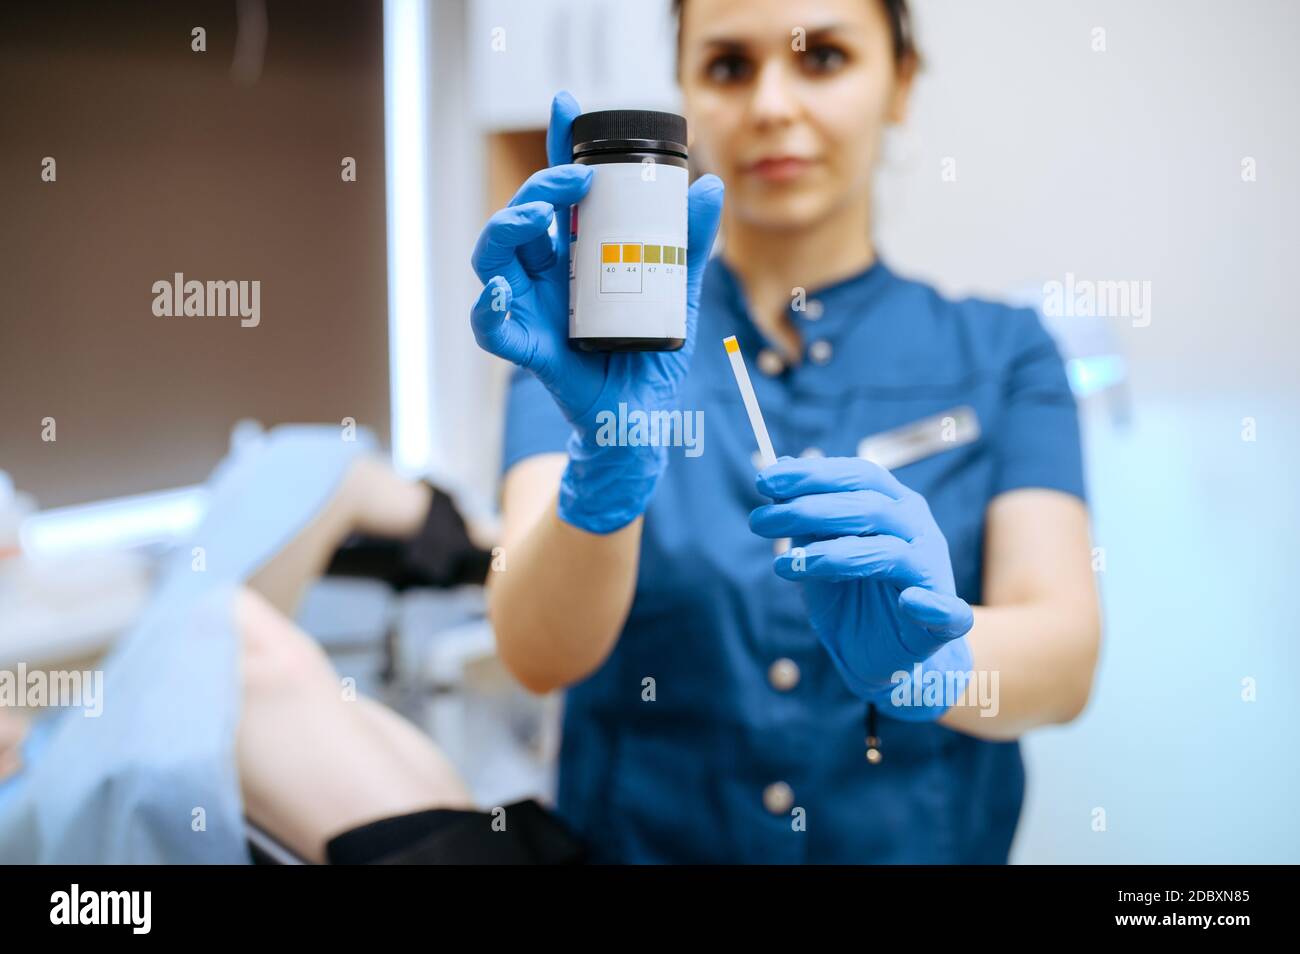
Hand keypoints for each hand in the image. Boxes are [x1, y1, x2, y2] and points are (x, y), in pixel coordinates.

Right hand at [469, 90, 724, 533]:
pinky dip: (488, 306)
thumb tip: (711, 188)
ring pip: (493, 257)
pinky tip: (501, 289)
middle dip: (540, 188)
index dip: (561, 148)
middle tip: (576, 182)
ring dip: (506, 229)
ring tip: (534, 220)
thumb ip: (690, 247)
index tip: (570, 106)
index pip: (562, 192)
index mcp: (578, 254)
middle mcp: (547, 274)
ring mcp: (531, 307)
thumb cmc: (652, 358)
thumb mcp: (681, 296)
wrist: (643, 422)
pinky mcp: (527, 347)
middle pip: (522, 214)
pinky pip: (490, 326)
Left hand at [749, 457, 973, 717]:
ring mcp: (932, 571)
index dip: (813, 475)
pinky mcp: (945, 620)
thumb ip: (803, 517)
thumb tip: (775, 465)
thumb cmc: (850, 596)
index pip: (857, 476)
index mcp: (892, 505)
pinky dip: (929, 605)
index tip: (764, 481)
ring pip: (890, 552)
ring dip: (834, 556)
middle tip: (759, 523)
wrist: (880, 656)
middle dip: (809, 510)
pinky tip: (908, 602)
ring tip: (786, 565)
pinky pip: (947, 610)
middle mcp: (917, 529)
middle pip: (869, 507)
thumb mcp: (816, 553)